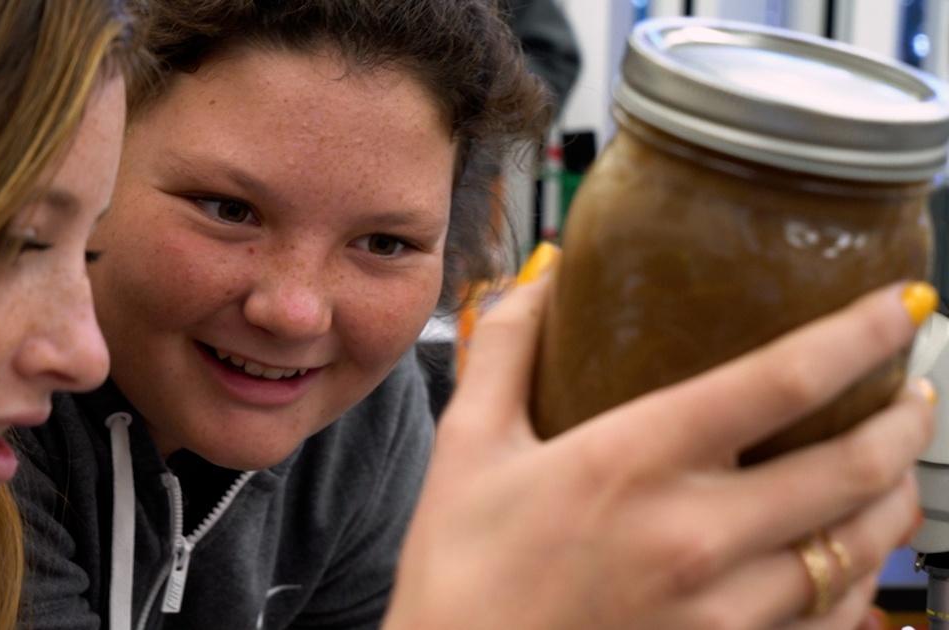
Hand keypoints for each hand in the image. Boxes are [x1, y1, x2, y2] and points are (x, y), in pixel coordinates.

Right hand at [384, 269, 933, 629]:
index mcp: (632, 462)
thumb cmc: (458, 569)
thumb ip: (508, 348)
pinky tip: (849, 559)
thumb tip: (547, 272)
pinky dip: (856, 583)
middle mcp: (693, 536)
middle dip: (906, 421)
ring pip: (856, 552)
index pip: (780, 381)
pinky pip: (829, 624)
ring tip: (897, 469)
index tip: (903, 305)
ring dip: (893, 502)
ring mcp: (719, 613)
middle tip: (916, 389)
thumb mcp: (469, 444)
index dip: (860, 334)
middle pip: (850, 468)